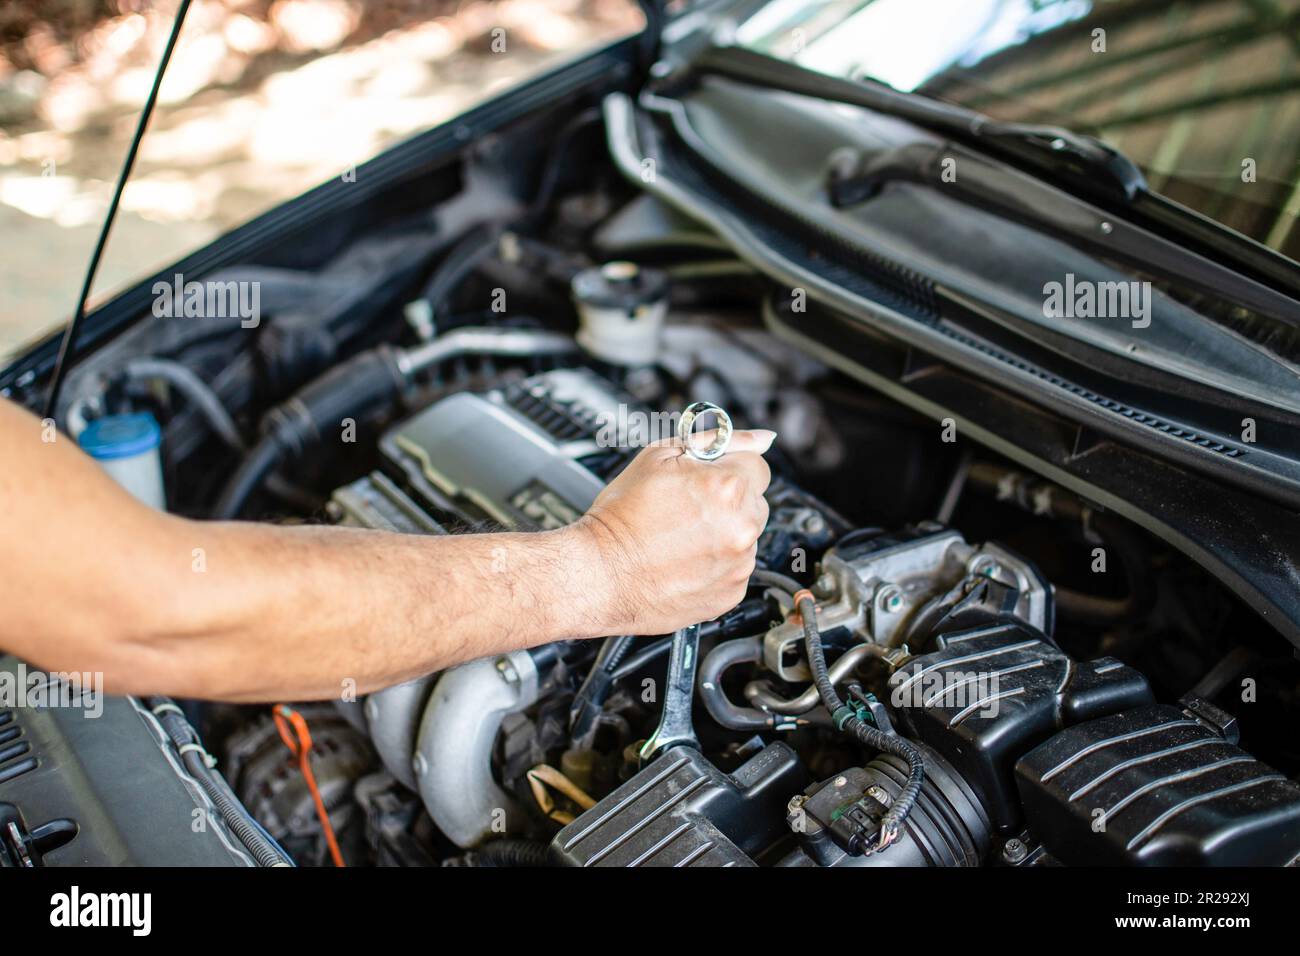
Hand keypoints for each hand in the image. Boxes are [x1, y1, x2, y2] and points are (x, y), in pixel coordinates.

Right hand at [569, 429, 775, 634]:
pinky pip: (736, 568)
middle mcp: (742, 528)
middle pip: (754, 501)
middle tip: (686, 509)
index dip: (725, 468)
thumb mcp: (660, 456)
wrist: (598, 573)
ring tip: (681, 539)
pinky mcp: (732, 593)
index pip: (755, 465)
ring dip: (723, 533)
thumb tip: (761, 438)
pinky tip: (685, 561)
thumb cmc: (620, 517)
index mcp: (728, 487)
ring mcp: (739, 564)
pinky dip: (717, 564)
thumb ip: (717, 441)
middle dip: (728, 501)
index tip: (702, 481)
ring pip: (746, 537)